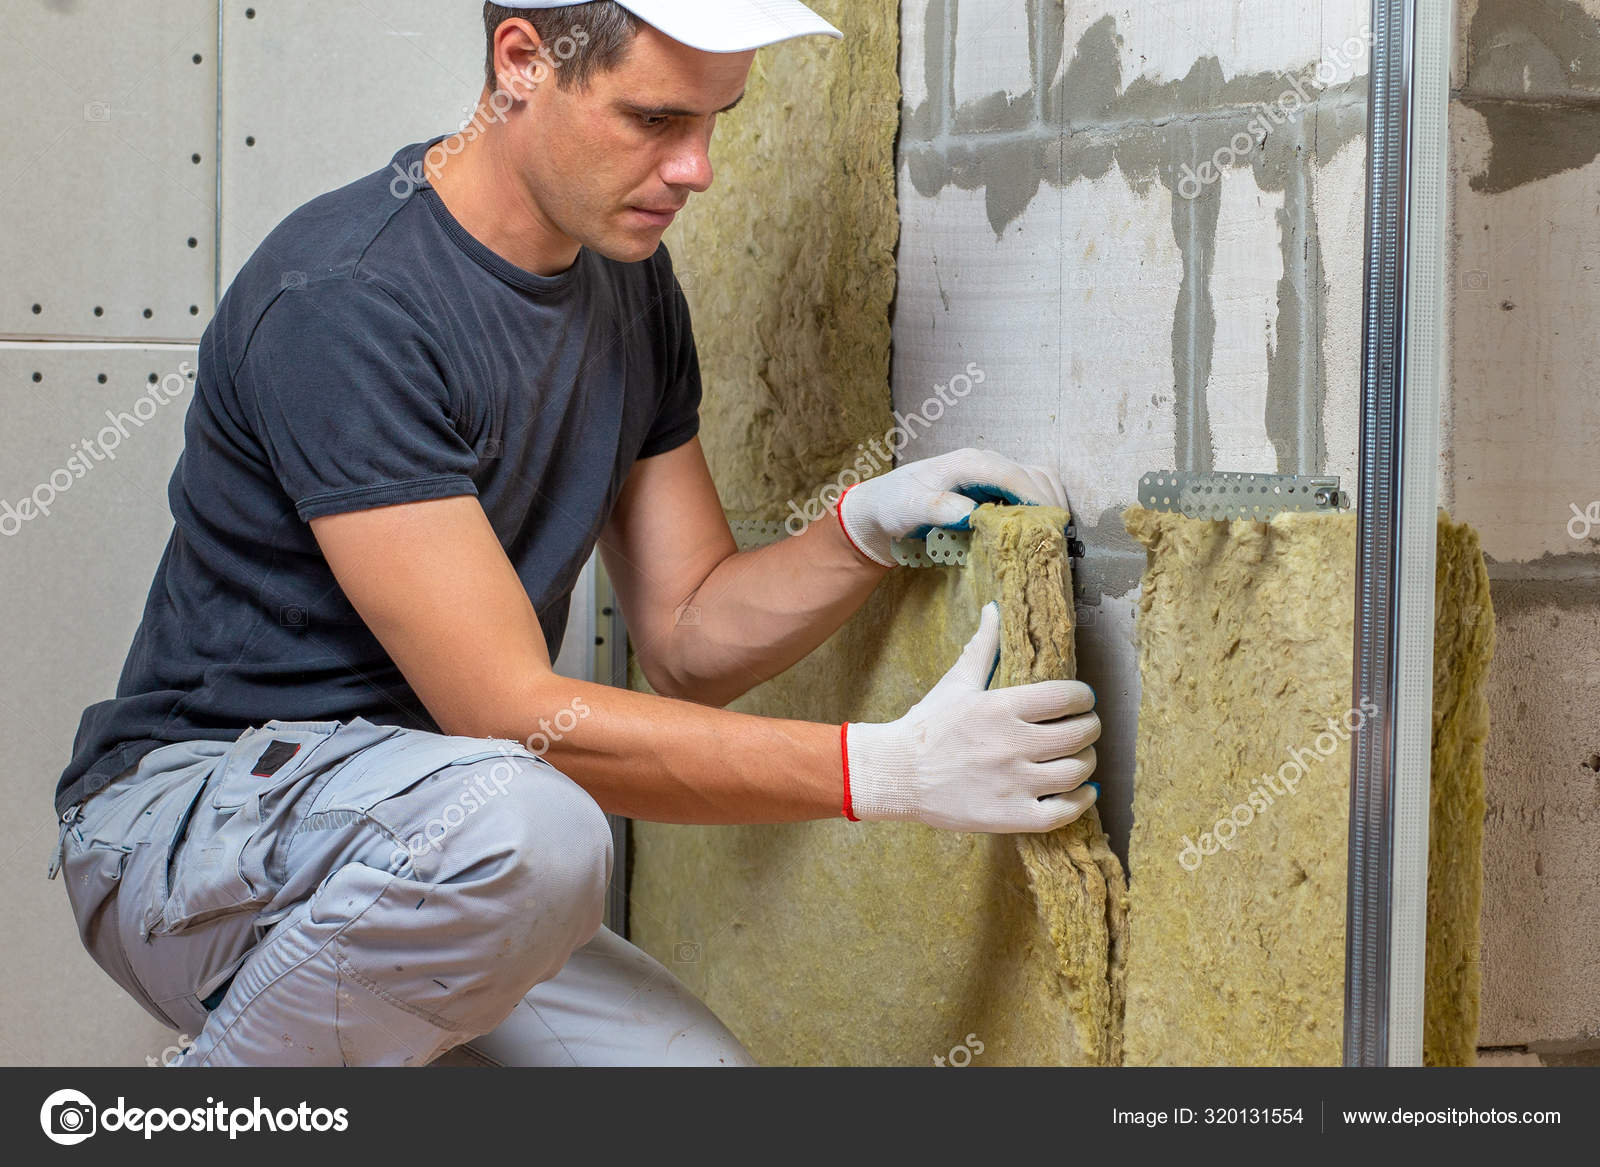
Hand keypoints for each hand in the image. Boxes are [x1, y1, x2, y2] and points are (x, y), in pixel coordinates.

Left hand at [835, 448, 1067, 566]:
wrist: (884, 507)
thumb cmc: (897, 505)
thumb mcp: (911, 508)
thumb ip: (940, 507)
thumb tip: (972, 513)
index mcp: (967, 463)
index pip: (1013, 475)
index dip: (1035, 499)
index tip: (1049, 525)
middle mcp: (985, 462)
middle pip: (1033, 476)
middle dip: (1048, 505)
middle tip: (1055, 538)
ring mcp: (993, 472)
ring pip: (1039, 479)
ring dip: (1050, 504)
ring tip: (1052, 534)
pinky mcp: (996, 486)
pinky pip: (1030, 488)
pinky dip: (1042, 505)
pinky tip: (1040, 528)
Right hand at [843, 602, 1100, 832]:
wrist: (897, 774)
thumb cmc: (929, 726)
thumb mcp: (957, 682)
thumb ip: (984, 646)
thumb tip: (995, 609)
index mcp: (1001, 707)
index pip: (1068, 697)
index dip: (1083, 698)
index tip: (1081, 701)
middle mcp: (1012, 744)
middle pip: (1081, 734)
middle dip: (1089, 728)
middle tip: (1082, 728)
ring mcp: (1013, 783)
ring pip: (1077, 771)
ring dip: (1086, 762)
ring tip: (1078, 757)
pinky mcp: (1011, 815)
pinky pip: (1065, 811)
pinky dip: (1081, 800)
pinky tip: (1079, 791)